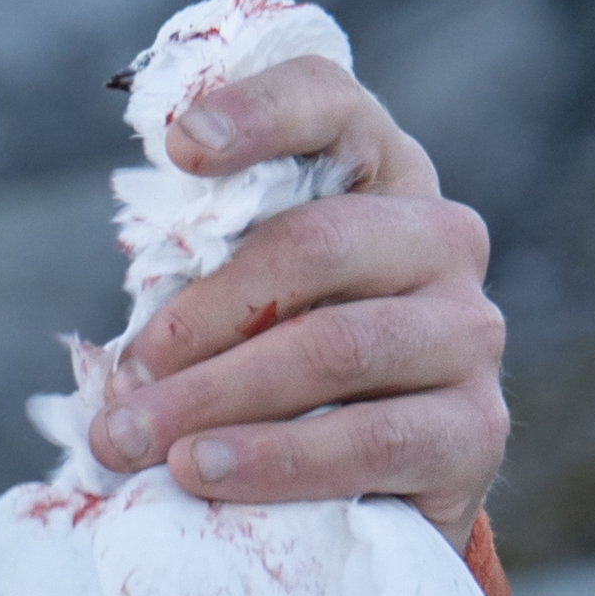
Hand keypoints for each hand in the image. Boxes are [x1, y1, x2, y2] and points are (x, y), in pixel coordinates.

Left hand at [87, 59, 505, 545]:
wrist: (358, 488)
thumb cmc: (267, 370)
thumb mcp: (223, 302)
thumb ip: (190, 270)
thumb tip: (118, 328)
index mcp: (375, 176)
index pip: (330, 107)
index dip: (260, 112)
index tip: (181, 145)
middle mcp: (440, 238)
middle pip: (319, 243)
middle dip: (200, 317)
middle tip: (123, 382)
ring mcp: (468, 333)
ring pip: (338, 347)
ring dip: (216, 397)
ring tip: (133, 442)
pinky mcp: (476, 430)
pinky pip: (373, 440)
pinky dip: (274, 459)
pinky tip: (202, 474)